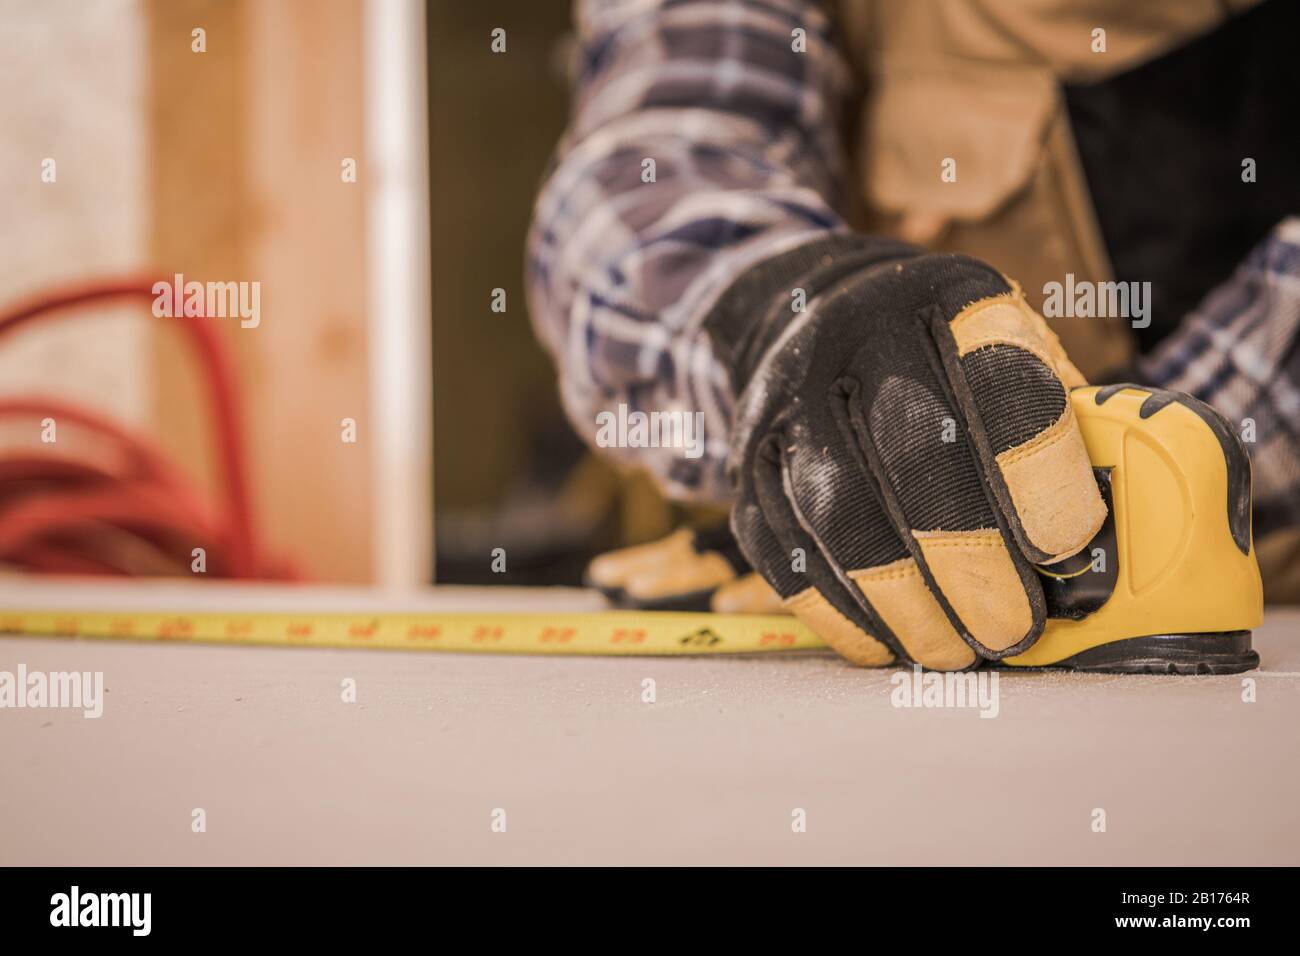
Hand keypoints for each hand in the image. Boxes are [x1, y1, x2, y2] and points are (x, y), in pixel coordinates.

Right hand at [728, 252, 1105, 668]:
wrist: (807, 311)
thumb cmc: (940, 356)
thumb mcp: (1011, 351)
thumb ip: (1060, 427)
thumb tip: (1109, 546)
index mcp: (949, 299)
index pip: (1000, 378)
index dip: (1039, 471)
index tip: (1069, 548)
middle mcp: (857, 336)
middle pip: (914, 453)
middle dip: (969, 558)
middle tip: (1011, 630)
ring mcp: (786, 398)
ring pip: (838, 509)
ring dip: (901, 599)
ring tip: (950, 652)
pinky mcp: (745, 460)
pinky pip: (782, 548)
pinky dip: (836, 609)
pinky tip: (884, 641)